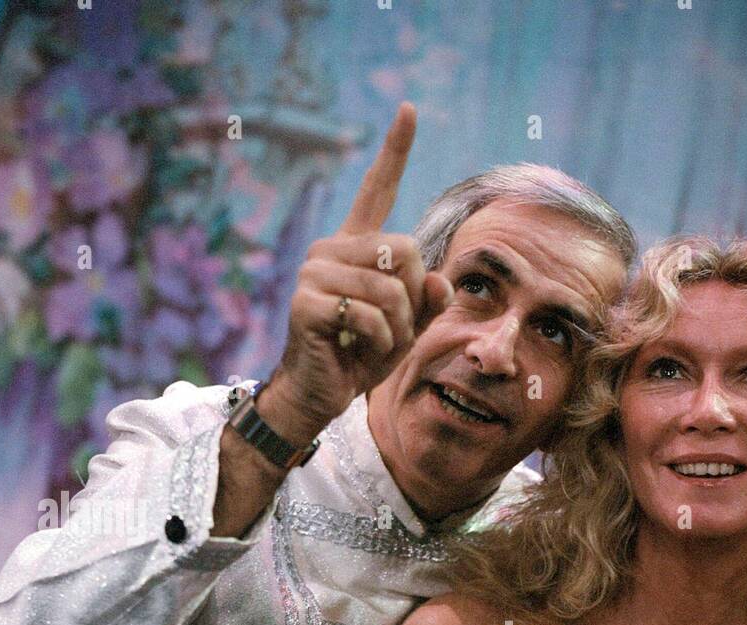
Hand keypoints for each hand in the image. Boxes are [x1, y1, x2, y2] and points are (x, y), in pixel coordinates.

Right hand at [259, 102, 453, 442]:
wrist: (318, 394)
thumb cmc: (360, 357)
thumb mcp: (406, 329)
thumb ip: (427, 301)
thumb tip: (439, 281)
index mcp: (355, 246)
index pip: (377, 189)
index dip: (395, 151)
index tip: (409, 108)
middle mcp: (331, 249)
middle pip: (405, 251)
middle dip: (412, 301)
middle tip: (389, 330)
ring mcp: (314, 271)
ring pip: (391, 289)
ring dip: (397, 330)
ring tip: (372, 344)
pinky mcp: (306, 302)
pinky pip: (370, 316)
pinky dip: (378, 343)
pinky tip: (356, 351)